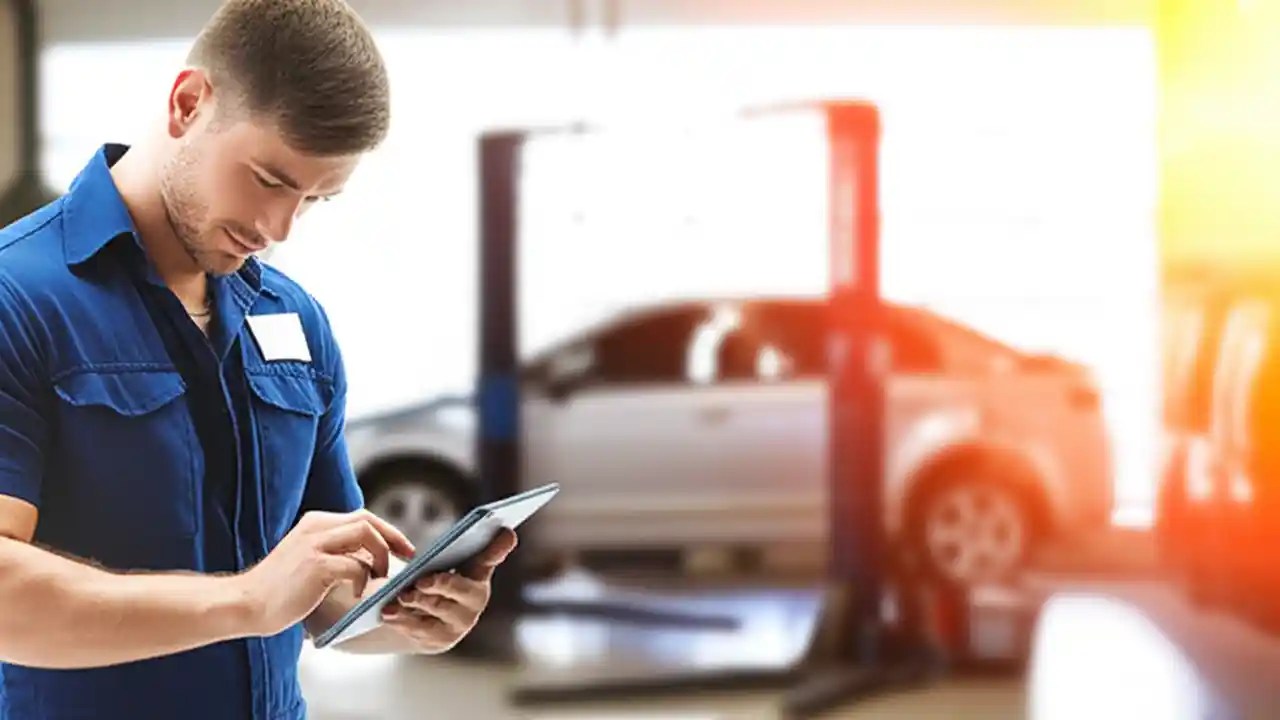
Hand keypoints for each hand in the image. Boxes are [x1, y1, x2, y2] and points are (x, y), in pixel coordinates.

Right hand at [236, 510, 414, 636]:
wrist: (245, 603)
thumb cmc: (280, 590)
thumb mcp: (310, 560)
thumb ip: (337, 552)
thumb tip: (372, 558)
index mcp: (315, 523)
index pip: (362, 517)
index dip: (388, 531)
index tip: (403, 548)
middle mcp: (316, 527)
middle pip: (369, 520)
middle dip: (394, 537)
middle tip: (407, 557)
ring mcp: (315, 544)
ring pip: (366, 534)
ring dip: (382, 556)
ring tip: (380, 577)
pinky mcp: (315, 564)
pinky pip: (355, 565)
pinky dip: (363, 579)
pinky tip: (355, 594)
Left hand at [379, 529, 517, 652]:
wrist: (421, 619)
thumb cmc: (436, 581)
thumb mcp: (445, 562)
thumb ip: (458, 545)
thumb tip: (481, 530)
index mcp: (478, 572)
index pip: (490, 557)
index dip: (498, 547)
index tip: (507, 530)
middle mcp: (476, 599)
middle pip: (460, 589)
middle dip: (441, 584)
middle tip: (421, 580)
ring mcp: (461, 622)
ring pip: (437, 610)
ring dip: (417, 602)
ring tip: (400, 596)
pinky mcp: (442, 640)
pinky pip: (421, 629)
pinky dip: (403, 620)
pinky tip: (388, 613)